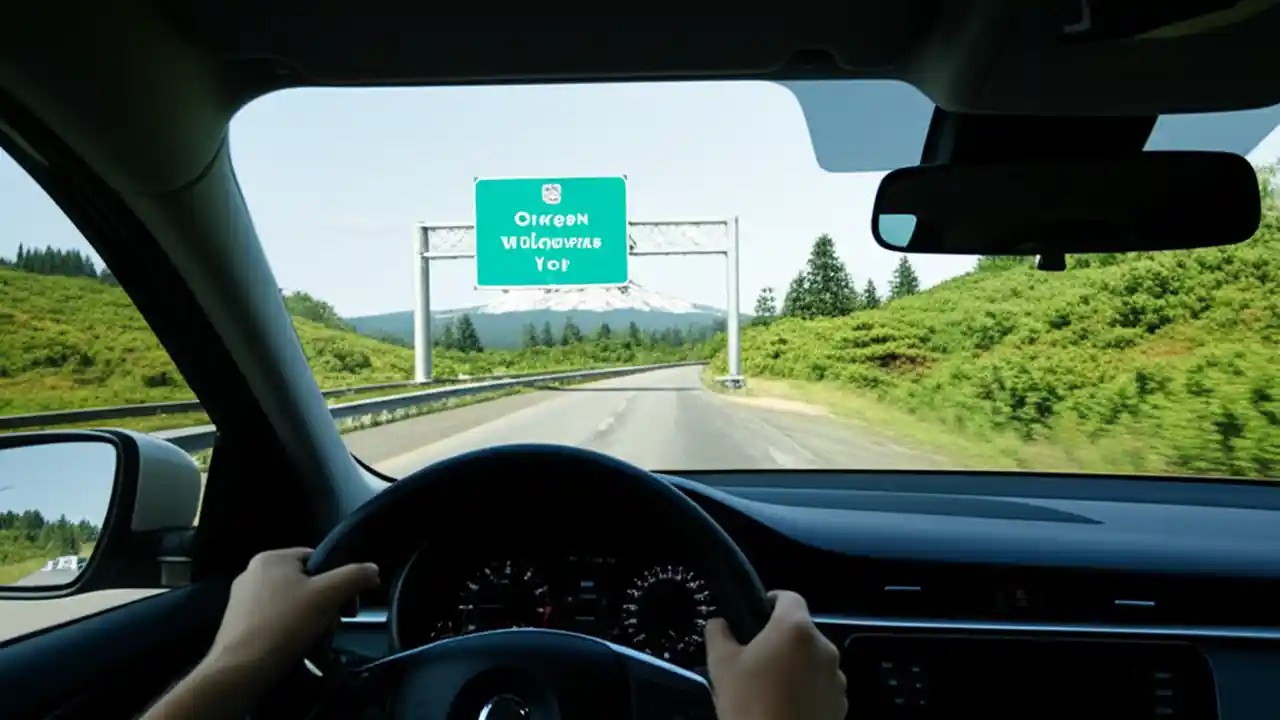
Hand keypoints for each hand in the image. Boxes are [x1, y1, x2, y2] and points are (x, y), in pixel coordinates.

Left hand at [205, 547, 378, 683]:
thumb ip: (355, 576)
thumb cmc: (285, 623)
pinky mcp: (237, 624)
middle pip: (305, 583)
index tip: (347, 607)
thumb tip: (373, 569)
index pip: (317, 559)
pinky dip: (290, 630)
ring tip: (316, 640)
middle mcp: (252, 573)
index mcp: (271, 558)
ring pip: (291, 603)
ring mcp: (242, 600)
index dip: (338, 580)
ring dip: (311, 620)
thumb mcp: (328, 595)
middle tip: (333, 625)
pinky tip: (296, 647)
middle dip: (325, 604)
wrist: (240, 668)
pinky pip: (274, 620)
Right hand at [704, 590, 846, 719]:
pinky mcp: (841, 703)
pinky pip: (822, 685)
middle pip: (802, 631)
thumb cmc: (749, 703)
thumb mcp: (721, 666)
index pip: (790, 598)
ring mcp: (837, 677)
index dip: (773, 600)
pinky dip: (809, 688)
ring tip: (774, 685)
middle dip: (782, 639)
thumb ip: (718, 634)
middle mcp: (824, 647)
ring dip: (797, 664)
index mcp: (795, 629)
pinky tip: (789, 704)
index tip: (759, 611)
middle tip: (758, 656)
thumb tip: (718, 623)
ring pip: (814, 659)